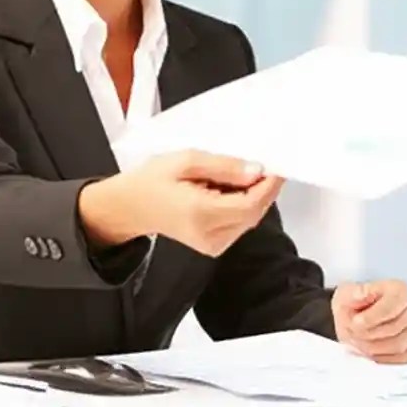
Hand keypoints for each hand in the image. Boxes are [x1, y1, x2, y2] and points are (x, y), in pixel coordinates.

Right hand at [77, 150, 282, 256]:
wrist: (130, 206)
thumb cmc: (151, 182)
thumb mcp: (186, 160)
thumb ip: (224, 166)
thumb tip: (256, 170)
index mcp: (201, 214)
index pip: (250, 204)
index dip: (268, 185)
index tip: (276, 167)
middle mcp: (209, 235)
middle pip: (254, 213)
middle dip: (262, 189)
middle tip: (258, 165)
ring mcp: (212, 245)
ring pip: (250, 219)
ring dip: (252, 196)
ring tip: (230, 177)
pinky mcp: (214, 247)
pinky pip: (240, 224)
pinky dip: (242, 205)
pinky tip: (226, 192)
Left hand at [332, 280, 406, 363]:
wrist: (355, 320)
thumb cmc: (355, 305)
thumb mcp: (347, 293)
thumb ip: (353, 293)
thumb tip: (360, 294)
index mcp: (399, 290)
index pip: (391, 305)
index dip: (372, 317)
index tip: (356, 322)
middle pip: (395, 327)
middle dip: (370, 334)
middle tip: (354, 334)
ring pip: (399, 345)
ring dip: (374, 348)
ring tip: (359, 343)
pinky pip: (402, 359)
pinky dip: (383, 358)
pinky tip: (370, 353)